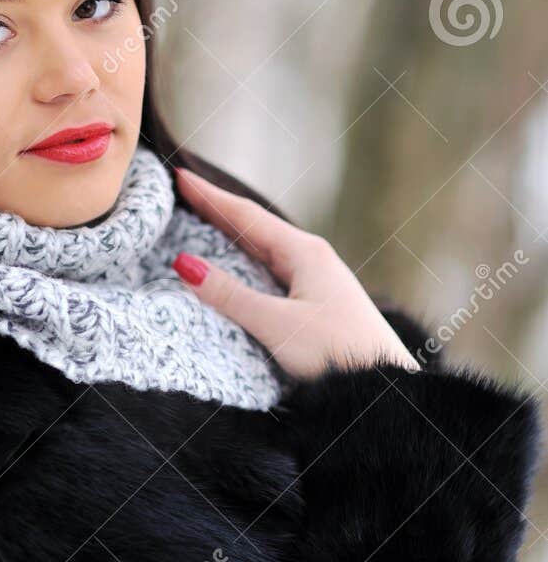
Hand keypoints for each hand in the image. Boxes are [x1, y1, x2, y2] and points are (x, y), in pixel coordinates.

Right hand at [172, 168, 421, 379]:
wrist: (381, 386)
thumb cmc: (336, 352)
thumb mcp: (276, 324)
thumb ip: (230, 296)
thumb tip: (185, 265)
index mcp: (305, 253)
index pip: (247, 217)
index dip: (211, 198)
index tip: (180, 175)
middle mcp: (312, 258)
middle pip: (256, 227)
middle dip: (219, 210)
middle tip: (184, 191)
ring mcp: (317, 279)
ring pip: (265, 247)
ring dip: (234, 233)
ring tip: (205, 220)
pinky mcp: (319, 301)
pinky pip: (274, 268)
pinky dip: (248, 258)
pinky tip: (241, 264)